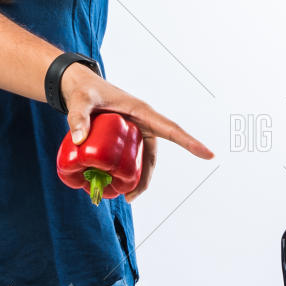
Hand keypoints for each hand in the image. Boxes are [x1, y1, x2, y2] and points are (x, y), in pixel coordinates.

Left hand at [60, 64, 212, 198]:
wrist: (77, 87)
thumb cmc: (85, 90)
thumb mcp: (81, 101)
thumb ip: (78, 117)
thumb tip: (78, 140)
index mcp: (141, 111)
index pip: (170, 129)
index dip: (189, 142)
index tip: (208, 154)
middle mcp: (142, 122)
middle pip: (152, 155)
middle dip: (146, 178)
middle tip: (130, 197)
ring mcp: (134, 131)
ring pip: (142, 159)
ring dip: (136, 179)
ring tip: (122, 196)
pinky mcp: (124, 137)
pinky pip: (130, 157)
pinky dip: (126, 172)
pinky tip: (114, 184)